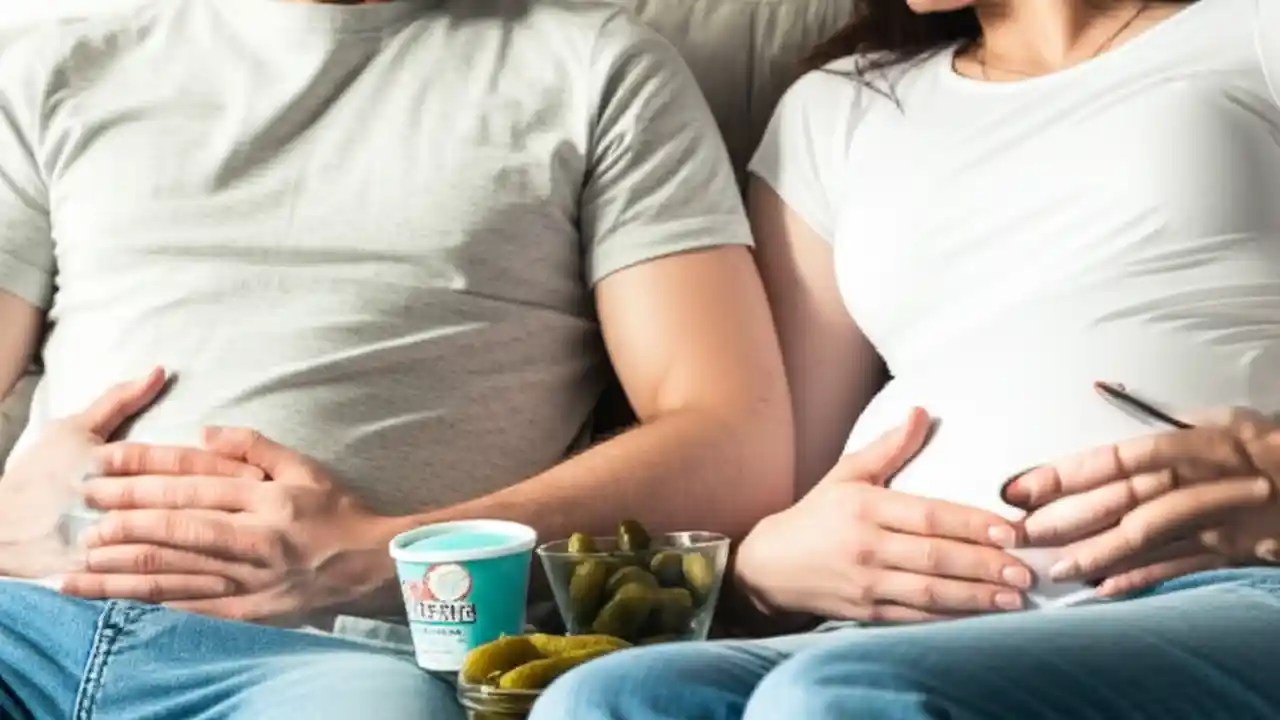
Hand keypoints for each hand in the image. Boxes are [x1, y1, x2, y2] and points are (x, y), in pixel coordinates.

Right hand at [0, 368, 258, 577]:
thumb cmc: (37, 475)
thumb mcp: (75, 430)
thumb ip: (120, 401)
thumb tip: (159, 371)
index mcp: (114, 466)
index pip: (184, 467)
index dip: (227, 472)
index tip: (263, 476)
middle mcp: (118, 507)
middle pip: (191, 509)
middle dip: (237, 515)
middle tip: (277, 518)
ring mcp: (114, 547)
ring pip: (179, 549)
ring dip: (223, 552)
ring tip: (263, 555)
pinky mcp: (109, 579)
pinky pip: (158, 584)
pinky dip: (191, 585)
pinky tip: (225, 586)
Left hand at [64, 428, 392, 620]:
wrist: (370, 565)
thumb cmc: (337, 511)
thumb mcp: (306, 467)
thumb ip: (256, 447)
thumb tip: (205, 431)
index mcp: (267, 498)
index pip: (195, 482)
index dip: (145, 475)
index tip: (105, 469)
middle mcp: (256, 538)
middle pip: (178, 526)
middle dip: (125, 518)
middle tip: (82, 510)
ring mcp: (250, 578)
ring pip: (178, 571)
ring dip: (126, 567)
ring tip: (84, 560)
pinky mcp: (247, 609)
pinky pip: (194, 604)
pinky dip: (155, 601)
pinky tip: (121, 599)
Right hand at [734, 408, 1031, 622]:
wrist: (768, 567)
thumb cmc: (815, 515)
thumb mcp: (846, 475)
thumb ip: (888, 448)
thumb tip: (921, 412)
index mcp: (864, 507)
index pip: (928, 516)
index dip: (972, 524)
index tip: (1010, 530)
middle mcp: (865, 547)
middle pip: (935, 557)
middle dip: (985, 565)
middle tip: (1026, 570)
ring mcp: (865, 584)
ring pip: (930, 592)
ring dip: (976, 596)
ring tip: (1015, 597)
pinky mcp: (865, 613)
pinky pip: (916, 618)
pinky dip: (951, 618)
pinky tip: (981, 615)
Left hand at [1008, 408, 1279, 596]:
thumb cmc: (1269, 444)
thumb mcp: (1222, 420)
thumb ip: (1164, 421)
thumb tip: (1100, 392)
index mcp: (1198, 443)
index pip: (1118, 459)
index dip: (1065, 474)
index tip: (1019, 486)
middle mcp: (1206, 481)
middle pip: (1124, 499)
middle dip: (1066, 518)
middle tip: (1019, 532)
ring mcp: (1221, 521)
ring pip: (1148, 538)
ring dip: (1097, 554)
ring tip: (1054, 568)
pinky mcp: (1236, 554)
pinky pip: (1181, 570)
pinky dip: (1142, 580)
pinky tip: (1104, 590)